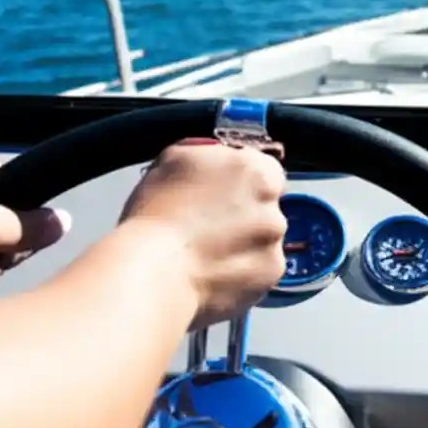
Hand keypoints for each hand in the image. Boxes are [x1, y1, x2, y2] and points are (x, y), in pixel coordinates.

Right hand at [121, 138, 285, 329]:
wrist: (154, 270)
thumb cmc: (158, 216)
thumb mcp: (175, 159)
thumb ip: (208, 153)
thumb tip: (216, 157)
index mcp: (256, 170)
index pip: (265, 168)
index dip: (241, 179)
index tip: (223, 190)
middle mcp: (273, 206)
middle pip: (265, 205)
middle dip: (243, 212)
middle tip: (208, 223)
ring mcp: (274, 243)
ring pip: (263, 237)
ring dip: (243, 241)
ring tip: (205, 249)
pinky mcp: (270, 274)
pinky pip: (259, 267)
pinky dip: (242, 268)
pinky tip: (213, 267)